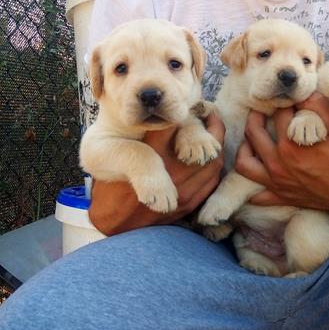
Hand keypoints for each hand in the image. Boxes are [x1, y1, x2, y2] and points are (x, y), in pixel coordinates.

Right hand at [88, 113, 224, 235]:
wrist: (115, 223)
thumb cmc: (114, 183)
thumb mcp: (121, 153)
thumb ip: (146, 133)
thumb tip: (170, 115)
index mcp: (149, 153)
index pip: (178, 124)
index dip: (189, 112)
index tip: (193, 106)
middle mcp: (170, 171)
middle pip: (203, 142)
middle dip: (211, 125)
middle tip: (209, 114)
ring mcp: (183, 189)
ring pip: (213, 161)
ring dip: (215, 145)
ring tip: (212, 132)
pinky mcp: (189, 203)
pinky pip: (212, 180)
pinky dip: (213, 165)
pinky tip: (208, 157)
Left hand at [234, 93, 328, 211]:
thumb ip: (318, 106)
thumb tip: (303, 92)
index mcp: (291, 143)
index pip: (278, 115)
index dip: (284, 104)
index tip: (288, 102)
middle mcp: (279, 163)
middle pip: (253, 134)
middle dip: (256, 118)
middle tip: (262, 112)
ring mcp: (278, 182)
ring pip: (245, 164)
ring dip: (245, 149)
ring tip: (252, 141)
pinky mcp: (283, 197)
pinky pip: (258, 196)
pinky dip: (253, 186)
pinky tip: (259, 173)